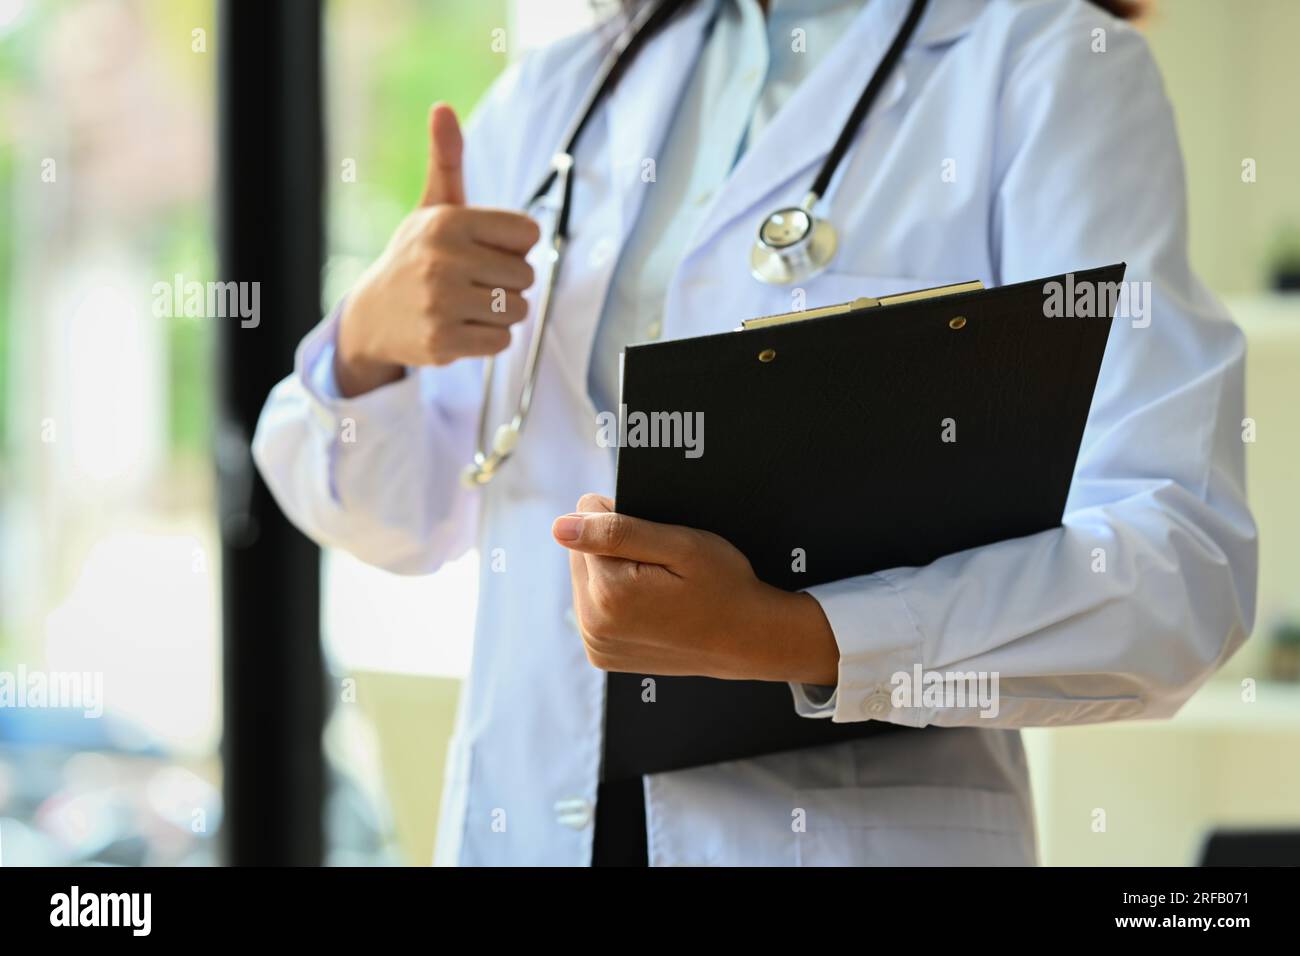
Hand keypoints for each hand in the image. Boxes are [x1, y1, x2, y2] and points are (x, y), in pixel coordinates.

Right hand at [334, 103, 540, 395]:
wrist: (373, 315)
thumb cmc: (416, 255)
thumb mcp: (432, 206)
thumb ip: (447, 160)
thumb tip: (442, 108)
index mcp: (449, 221)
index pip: (528, 234)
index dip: (514, 246)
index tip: (484, 249)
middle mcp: (442, 259)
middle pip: (526, 276)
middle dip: (508, 283)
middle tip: (473, 282)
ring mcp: (440, 302)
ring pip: (516, 310)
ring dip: (500, 313)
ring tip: (466, 305)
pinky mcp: (441, 341)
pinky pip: (500, 342)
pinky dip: (488, 340)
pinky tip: (460, 328)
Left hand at [552, 494, 840, 684]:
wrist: (747, 640)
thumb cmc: (723, 586)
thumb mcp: (680, 545)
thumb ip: (616, 531)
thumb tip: (559, 526)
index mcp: (608, 591)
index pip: (586, 520)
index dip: (623, 519)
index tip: (658, 539)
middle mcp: (593, 622)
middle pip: (581, 552)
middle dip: (614, 549)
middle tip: (663, 566)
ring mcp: (595, 643)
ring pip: (586, 578)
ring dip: (613, 574)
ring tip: (658, 587)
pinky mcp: (601, 654)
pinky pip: (594, 607)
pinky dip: (615, 600)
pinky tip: (648, 605)